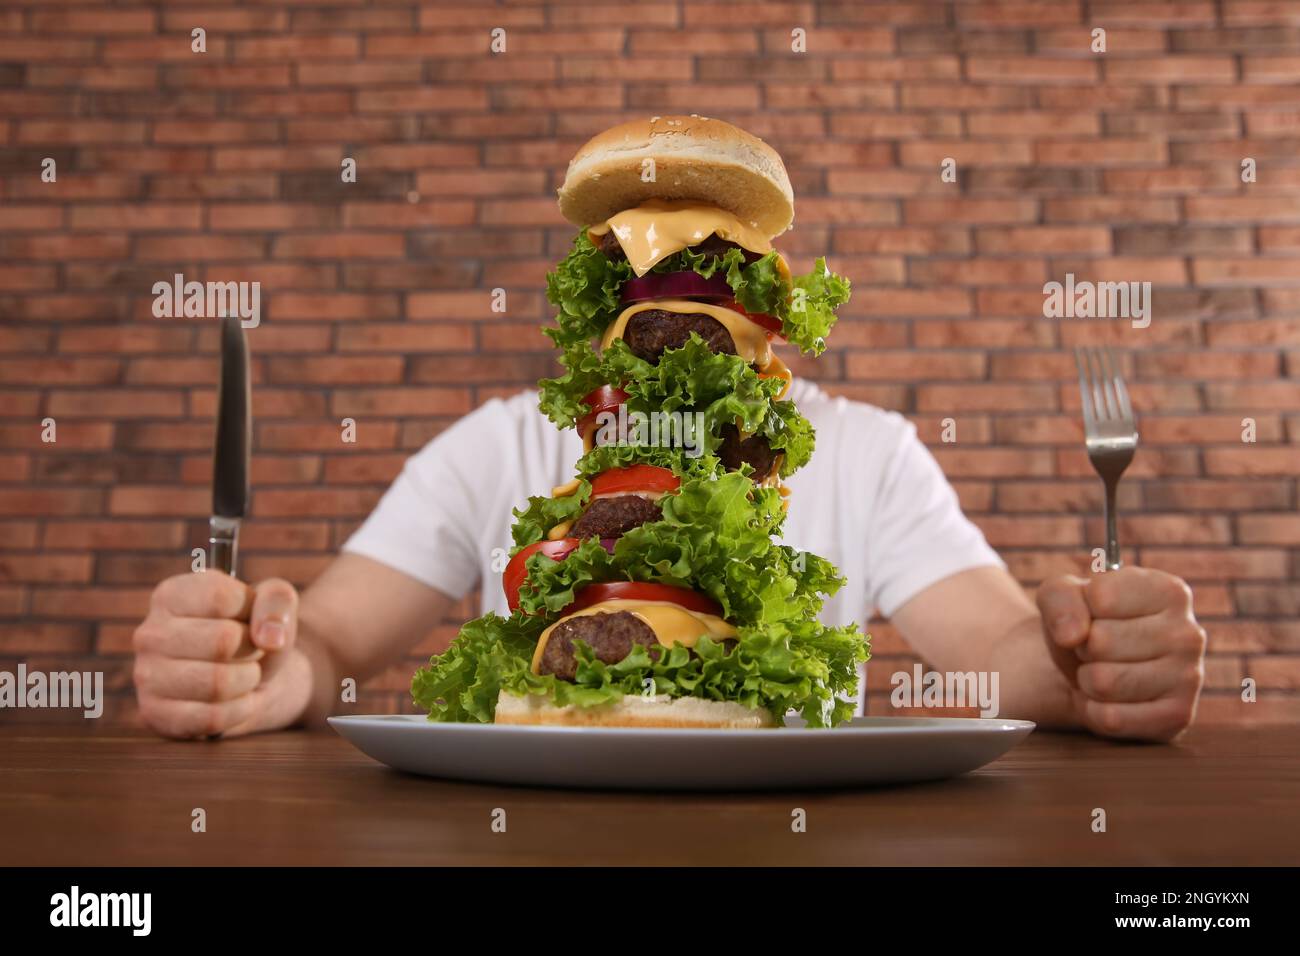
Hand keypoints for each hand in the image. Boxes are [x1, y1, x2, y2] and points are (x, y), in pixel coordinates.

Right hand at [132, 571, 311, 738]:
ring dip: (248, 680)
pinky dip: (240, 709)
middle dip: (253, 649)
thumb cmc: (255, 633)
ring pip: (218, 683)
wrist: (251, 680)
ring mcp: (146, 676)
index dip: (252, 612)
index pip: (221, 597)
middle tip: (250, 652)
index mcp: (171, 595)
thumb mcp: (274, 601)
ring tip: (244, 674)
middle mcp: (150, 633)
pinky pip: (212, 717)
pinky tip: (236, 699)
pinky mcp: (154, 715)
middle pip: (223, 640)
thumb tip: (270, 638)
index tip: (250, 620)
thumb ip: (277, 599)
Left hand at [1036, 567, 1205, 741]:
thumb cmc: (1084, 622)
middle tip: (1097, 649)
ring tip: (1102, 671)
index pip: (1102, 597)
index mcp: (1170, 592)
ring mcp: (1190, 677)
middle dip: (1084, 647)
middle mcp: (1189, 633)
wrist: (1093, 668)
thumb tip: (1072, 636)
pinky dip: (1094, 710)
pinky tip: (1110, 699)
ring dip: (1087, 680)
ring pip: (1104, 683)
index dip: (1082, 609)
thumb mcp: (1063, 594)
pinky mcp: (1178, 716)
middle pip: (1101, 642)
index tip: (1096, 615)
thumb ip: (1060, 599)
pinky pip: (1112, 719)